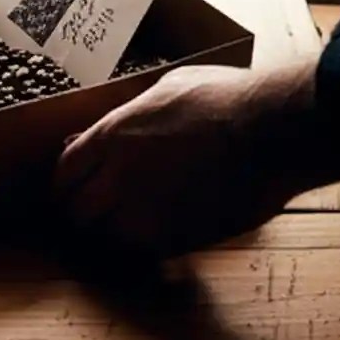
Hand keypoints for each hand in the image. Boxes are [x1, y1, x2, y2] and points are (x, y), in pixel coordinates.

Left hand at [53, 60, 319, 259]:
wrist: (273, 130)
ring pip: (107, 236)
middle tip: (94, 214)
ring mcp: (146, 210)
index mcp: (113, 134)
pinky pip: (145, 252)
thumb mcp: (169, 88)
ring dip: (115, 232)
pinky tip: (163, 235)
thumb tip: (122, 122)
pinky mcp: (176, 237)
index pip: (66, 171)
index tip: (71, 189)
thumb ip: (137, 112)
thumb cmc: (227, 98)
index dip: (66, 182)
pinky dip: (148, 247)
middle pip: (77, 210)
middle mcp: (119, 175)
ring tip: (130, 225)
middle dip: (82, 212)